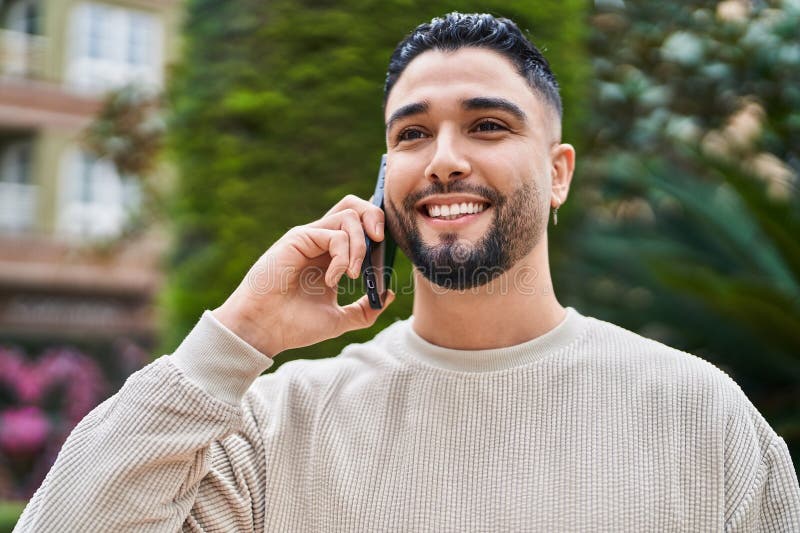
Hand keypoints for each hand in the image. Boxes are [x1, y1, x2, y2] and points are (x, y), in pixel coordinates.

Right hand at [212, 195, 394, 356]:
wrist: (263, 331)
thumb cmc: (294, 326)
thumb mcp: (339, 320)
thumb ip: (365, 309)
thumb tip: (389, 295)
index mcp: (331, 256)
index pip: (359, 225)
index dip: (378, 226)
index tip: (389, 245)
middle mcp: (321, 242)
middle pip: (354, 206)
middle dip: (376, 216)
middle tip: (380, 242)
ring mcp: (310, 238)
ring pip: (349, 215)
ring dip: (361, 245)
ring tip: (354, 274)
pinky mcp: (299, 238)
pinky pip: (334, 234)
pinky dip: (343, 256)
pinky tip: (334, 279)